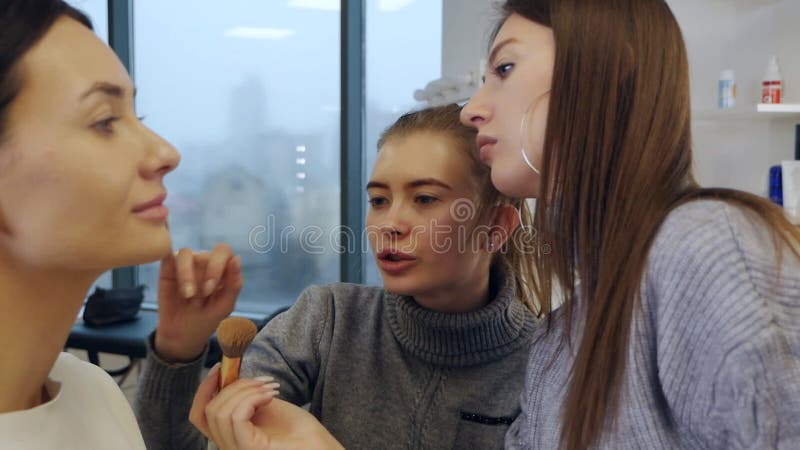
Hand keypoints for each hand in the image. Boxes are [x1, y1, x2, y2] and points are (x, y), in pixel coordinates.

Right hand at [155, 244, 243, 361]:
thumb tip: (236, 258)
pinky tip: (173, 282)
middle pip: (209, 252)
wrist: (180, 335)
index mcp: (222, 268)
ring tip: (188, 295)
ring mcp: (186, 263)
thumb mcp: (224, 306)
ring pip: (186, 253)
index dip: (219, 266)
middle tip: (205, 293)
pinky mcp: (167, 268)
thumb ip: (234, 284)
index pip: (224, 252)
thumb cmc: (206, 318)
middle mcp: (205, 262)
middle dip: (210, 270)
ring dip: (187, 274)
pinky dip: (171, 265)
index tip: (211, 289)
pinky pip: (167, 256)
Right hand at [191, 366, 343, 449]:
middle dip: (232, 386)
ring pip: (219, 412)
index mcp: (232, 439)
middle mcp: (230, 448)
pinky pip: (235, 418)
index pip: (200, 417)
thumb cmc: (303, 435)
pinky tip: (270, 396)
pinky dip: (251, 398)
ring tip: (271, 388)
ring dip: (244, 390)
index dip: (204, 390)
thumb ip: (246, 398)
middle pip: (208, 411)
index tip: (218, 367)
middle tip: (263, 380)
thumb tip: (229, 376)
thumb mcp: (268, 409)